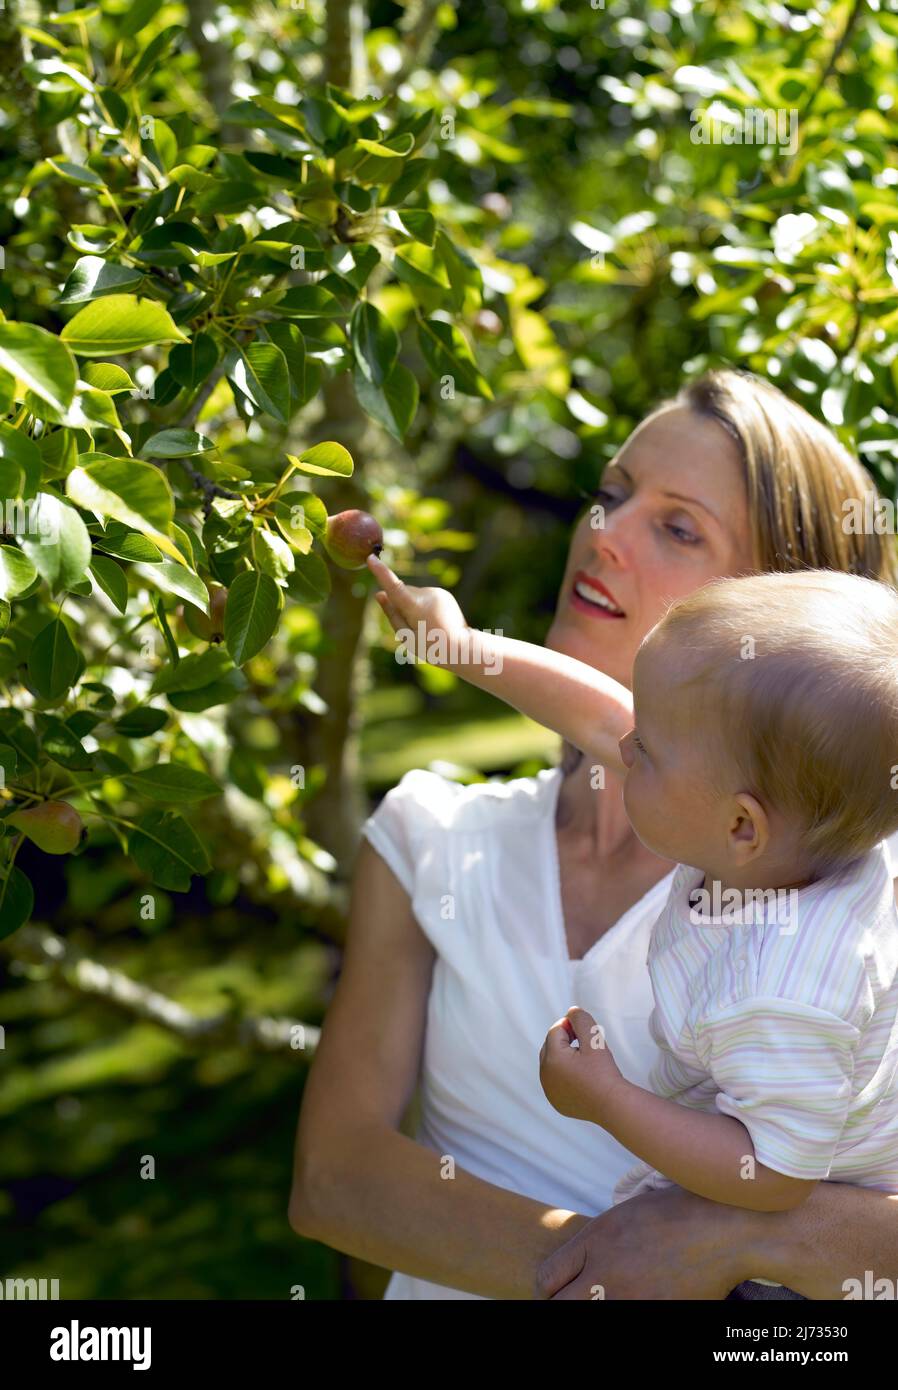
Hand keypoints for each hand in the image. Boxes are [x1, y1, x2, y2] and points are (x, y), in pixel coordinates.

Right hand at [367, 553, 470, 666]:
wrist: (462, 647)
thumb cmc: (431, 646)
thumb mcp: (406, 636)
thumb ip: (391, 614)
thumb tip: (379, 594)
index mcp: (417, 607)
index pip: (394, 587)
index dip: (381, 572)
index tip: (371, 558)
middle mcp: (427, 595)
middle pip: (403, 593)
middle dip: (400, 604)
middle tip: (411, 626)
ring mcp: (437, 592)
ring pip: (413, 594)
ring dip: (412, 606)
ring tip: (425, 625)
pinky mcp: (443, 593)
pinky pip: (424, 596)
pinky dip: (423, 605)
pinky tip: (433, 620)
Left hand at [534, 1186, 754, 1299]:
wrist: (726, 1227)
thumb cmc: (679, 1211)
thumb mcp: (626, 1212)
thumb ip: (597, 1240)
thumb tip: (578, 1266)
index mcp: (595, 1238)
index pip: (547, 1279)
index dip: (549, 1289)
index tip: (559, 1291)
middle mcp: (606, 1271)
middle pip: (560, 1307)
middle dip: (564, 1305)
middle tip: (577, 1301)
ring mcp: (630, 1296)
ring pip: (590, 1316)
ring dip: (597, 1308)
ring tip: (610, 1298)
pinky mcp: (654, 1311)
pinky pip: (626, 1320)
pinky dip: (628, 1310)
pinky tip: (641, 1298)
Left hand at [539, 1006, 625, 1124]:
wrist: (613, 1105)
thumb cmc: (604, 1073)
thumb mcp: (594, 1040)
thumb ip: (581, 1020)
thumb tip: (572, 1011)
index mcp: (552, 1059)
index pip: (556, 1031)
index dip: (571, 1027)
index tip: (586, 1034)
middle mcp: (545, 1075)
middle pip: (550, 1046)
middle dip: (565, 1041)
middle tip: (586, 1045)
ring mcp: (549, 1091)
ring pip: (552, 1063)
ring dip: (564, 1057)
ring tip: (585, 1061)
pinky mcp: (557, 1102)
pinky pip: (556, 1081)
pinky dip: (564, 1075)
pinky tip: (581, 1076)